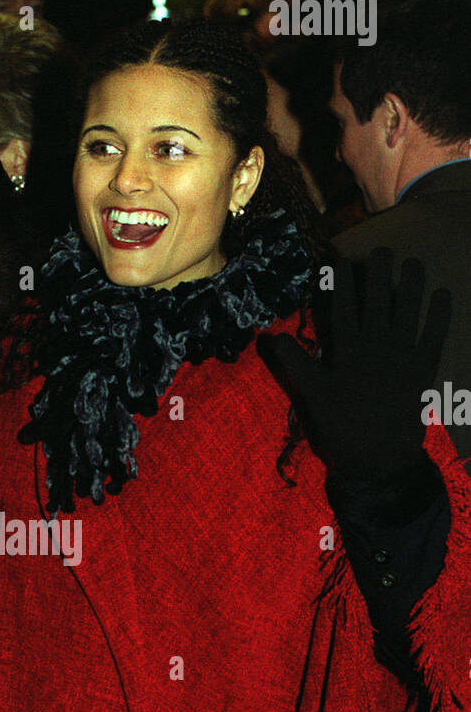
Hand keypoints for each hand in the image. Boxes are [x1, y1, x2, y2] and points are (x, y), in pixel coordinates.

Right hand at [258, 248, 451, 482]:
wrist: (378, 461)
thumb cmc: (341, 428)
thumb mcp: (312, 396)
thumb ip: (295, 363)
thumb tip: (268, 336)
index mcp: (347, 353)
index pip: (343, 307)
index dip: (341, 282)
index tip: (340, 261)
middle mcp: (376, 348)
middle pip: (378, 300)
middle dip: (379, 272)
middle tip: (381, 250)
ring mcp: (402, 357)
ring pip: (409, 311)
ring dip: (412, 285)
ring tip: (413, 263)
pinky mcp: (424, 369)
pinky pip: (435, 336)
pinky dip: (440, 316)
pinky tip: (443, 296)